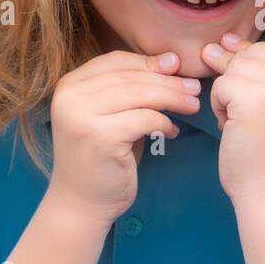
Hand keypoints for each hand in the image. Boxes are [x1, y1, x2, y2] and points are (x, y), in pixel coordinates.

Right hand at [47, 50, 200, 225]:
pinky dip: (164, 123)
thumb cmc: (102, 158)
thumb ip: (131, 89)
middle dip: (168, 81)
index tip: (177, 65)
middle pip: (131, 77)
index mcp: (69, 85)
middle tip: (195, 87)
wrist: (82, 203)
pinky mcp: (100, 135)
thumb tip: (170, 60)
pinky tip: (172, 131)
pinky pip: (145, 119)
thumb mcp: (112, 115)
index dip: (149, 61)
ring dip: (172, 98)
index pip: (116, 60)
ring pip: (140, 95)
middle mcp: (70, 96)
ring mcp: (81, 115)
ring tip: (192, 104)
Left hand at [202, 33, 264, 206]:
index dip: (252, 62)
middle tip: (241, 112)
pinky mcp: (255, 98)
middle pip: (256, 53)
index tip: (246, 93)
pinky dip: (218, 106)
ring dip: (227, 93)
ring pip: (236, 67)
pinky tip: (230, 127)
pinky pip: (222, 84)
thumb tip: (223, 42)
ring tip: (238, 122)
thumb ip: (258, 72)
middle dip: (238, 77)